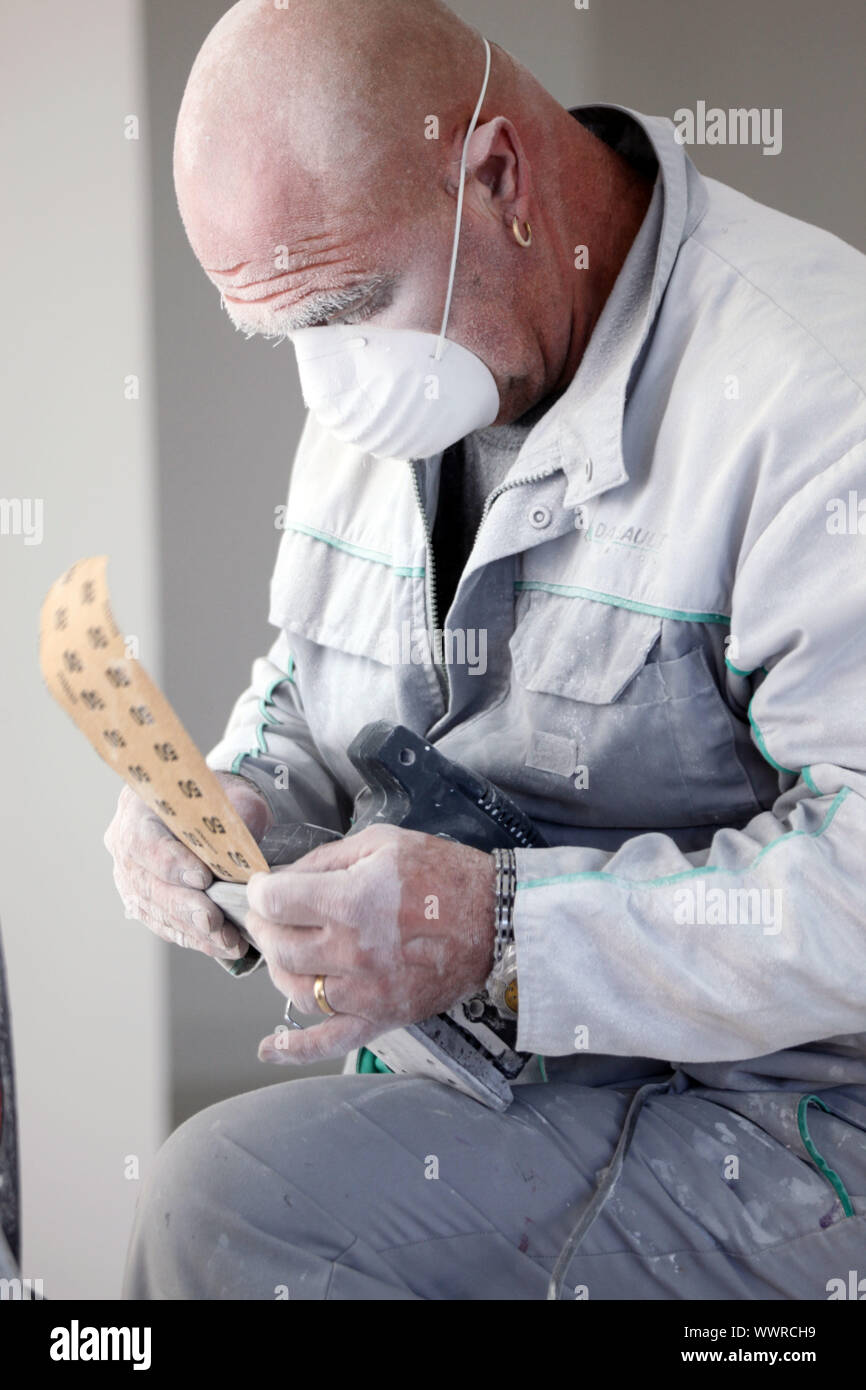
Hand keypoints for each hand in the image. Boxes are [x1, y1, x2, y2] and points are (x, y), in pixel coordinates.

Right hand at [103, 772, 272, 959]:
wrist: (207, 811)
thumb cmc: (216, 799)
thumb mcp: (232, 792)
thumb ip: (239, 809)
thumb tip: (247, 837)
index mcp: (138, 805)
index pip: (144, 839)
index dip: (170, 862)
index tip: (203, 879)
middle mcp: (123, 841)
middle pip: (146, 882)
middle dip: (184, 906)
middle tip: (214, 922)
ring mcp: (128, 874)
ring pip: (153, 909)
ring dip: (191, 930)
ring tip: (226, 941)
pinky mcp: (140, 900)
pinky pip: (160, 923)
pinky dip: (190, 937)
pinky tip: (217, 945)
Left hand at [246, 823, 496, 1064]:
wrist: (497, 920)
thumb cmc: (444, 876)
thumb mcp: (383, 842)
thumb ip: (327, 858)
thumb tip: (284, 877)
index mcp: (352, 900)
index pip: (275, 902)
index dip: (261, 891)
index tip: (264, 888)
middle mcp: (353, 950)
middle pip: (279, 946)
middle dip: (265, 925)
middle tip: (270, 914)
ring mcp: (366, 991)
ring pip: (295, 989)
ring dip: (279, 968)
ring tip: (286, 949)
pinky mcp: (381, 1018)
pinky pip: (329, 1042)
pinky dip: (294, 1048)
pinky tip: (269, 1047)